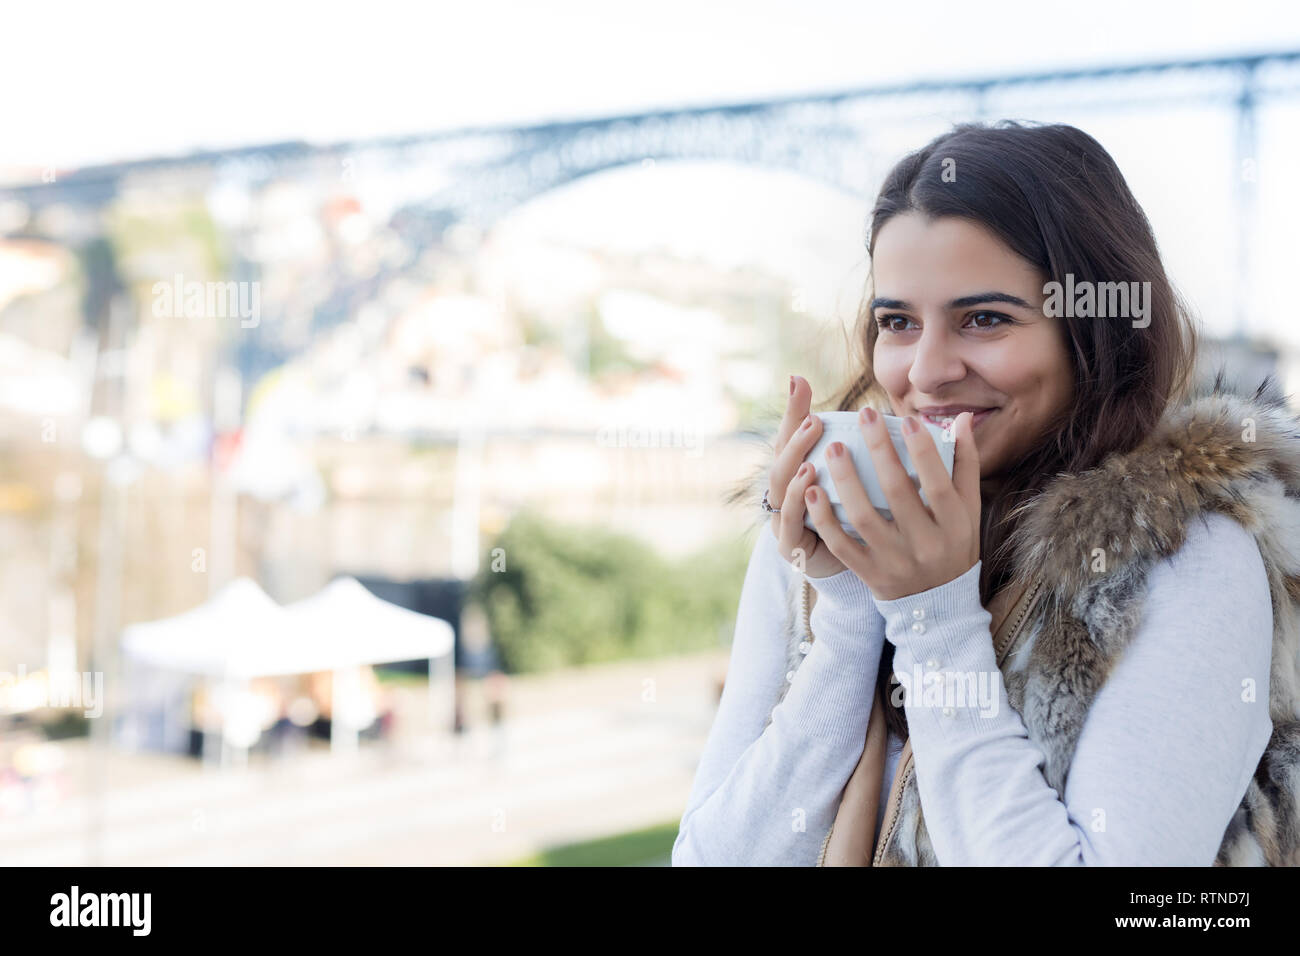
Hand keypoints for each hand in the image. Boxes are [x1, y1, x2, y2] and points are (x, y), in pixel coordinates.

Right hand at [766, 375, 846, 578]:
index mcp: (799, 471)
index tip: (800, 381)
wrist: (849, 568)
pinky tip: (814, 491)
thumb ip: (866, 446)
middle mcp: (785, 493)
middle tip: (814, 421)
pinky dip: (800, 508)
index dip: (793, 410)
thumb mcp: (855, 478)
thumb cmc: (857, 517)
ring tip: (811, 459)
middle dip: (794, 440)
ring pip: (780, 493)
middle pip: (779, 461)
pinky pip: (792, 525)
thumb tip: (893, 408)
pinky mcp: (792, 546)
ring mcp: (785, 519)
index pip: (790, 434)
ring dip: (794, 475)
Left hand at [803, 408, 980, 600]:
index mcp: (954, 524)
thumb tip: (964, 418)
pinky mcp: (869, 573)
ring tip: (834, 448)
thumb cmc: (953, 543)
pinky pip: (841, 544)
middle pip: (898, 492)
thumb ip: (965, 463)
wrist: (937, 605)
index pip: (938, 482)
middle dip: (880, 450)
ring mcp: (895, 560)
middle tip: (863, 415)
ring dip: (846, 480)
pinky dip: (824, 518)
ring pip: (865, 517)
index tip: (906, 419)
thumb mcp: (968, 509)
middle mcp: (925, 543)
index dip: (923, 450)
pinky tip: (812, 490)